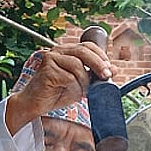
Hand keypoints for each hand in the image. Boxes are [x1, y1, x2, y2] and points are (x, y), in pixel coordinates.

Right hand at [4, 43, 118, 133]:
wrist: (35, 104)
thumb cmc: (56, 93)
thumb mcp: (81, 84)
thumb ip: (95, 76)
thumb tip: (115, 70)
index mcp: (66, 51)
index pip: (87, 46)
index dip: (100, 56)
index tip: (109, 69)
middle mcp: (58, 51)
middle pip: (83, 51)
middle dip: (98, 64)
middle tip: (107, 76)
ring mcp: (51, 58)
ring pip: (77, 65)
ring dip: (84, 80)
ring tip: (82, 91)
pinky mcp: (47, 69)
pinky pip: (68, 77)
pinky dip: (74, 87)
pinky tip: (70, 92)